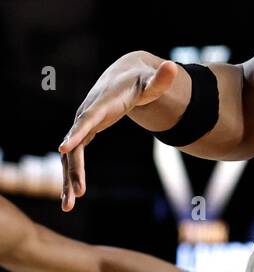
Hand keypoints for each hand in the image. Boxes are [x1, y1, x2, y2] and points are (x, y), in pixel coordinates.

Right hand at [58, 54, 180, 211]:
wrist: (124, 75)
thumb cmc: (141, 80)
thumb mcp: (153, 81)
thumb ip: (162, 79)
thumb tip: (172, 66)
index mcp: (102, 103)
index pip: (87, 119)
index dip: (76, 133)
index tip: (62, 149)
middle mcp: (87, 115)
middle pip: (75, 145)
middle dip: (74, 169)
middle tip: (76, 193)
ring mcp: (83, 126)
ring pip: (71, 156)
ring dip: (68, 180)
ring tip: (68, 205)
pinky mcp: (85, 134)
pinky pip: (75, 158)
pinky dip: (72, 176)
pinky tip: (71, 197)